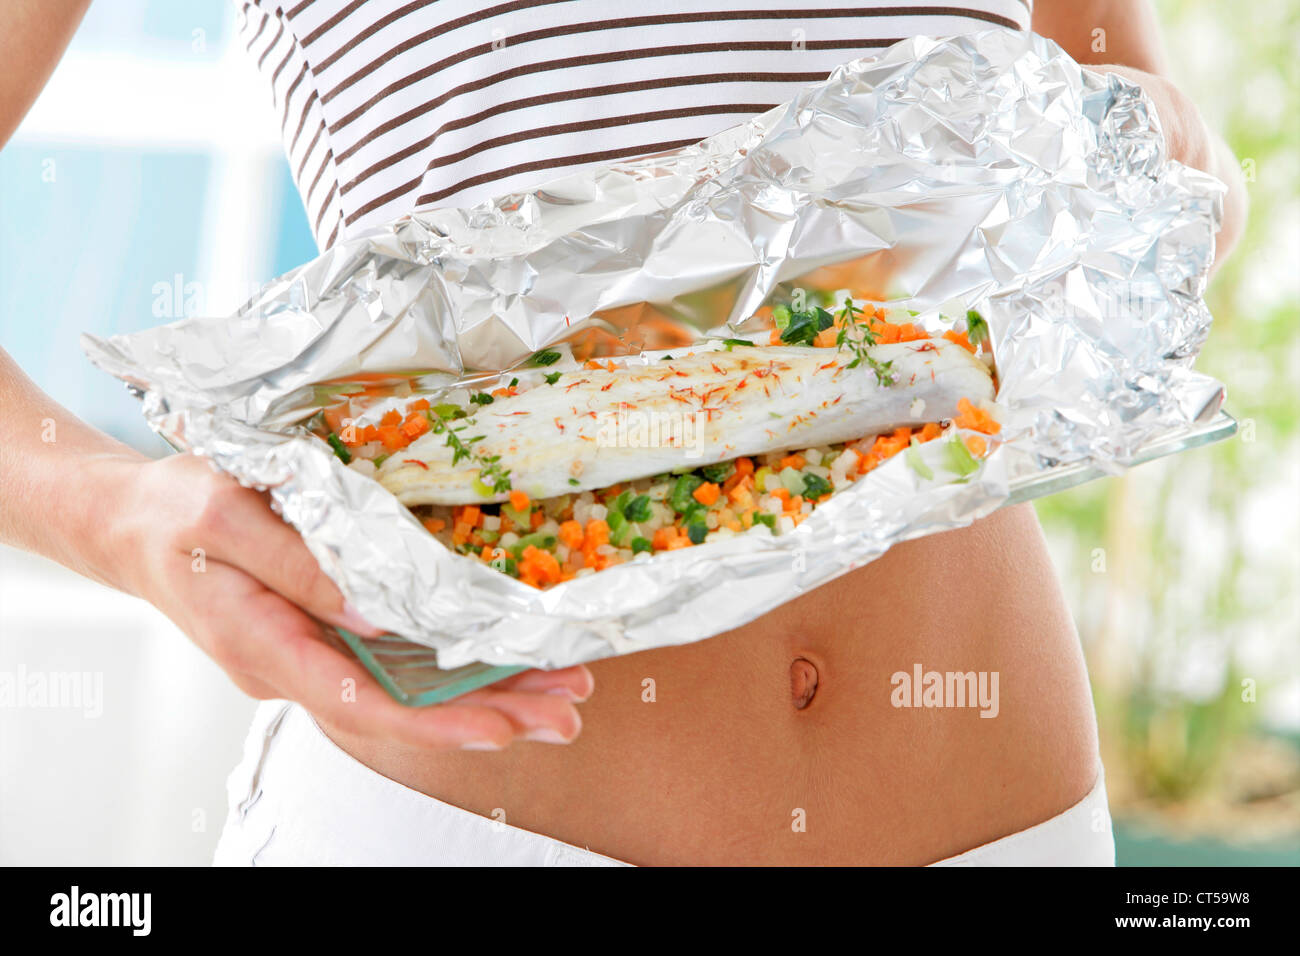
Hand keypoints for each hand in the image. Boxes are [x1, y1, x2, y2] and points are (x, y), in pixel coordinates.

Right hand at [92, 452, 592, 749]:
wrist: (127, 524)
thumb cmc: (170, 513)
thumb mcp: (225, 516)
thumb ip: (299, 564)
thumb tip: (376, 611)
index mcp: (265, 646)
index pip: (358, 706)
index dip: (433, 722)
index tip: (500, 726)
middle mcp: (294, 667)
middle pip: (399, 709)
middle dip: (486, 715)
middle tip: (566, 709)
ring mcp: (311, 655)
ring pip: (406, 690)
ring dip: (484, 693)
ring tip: (562, 689)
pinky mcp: (322, 635)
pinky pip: (394, 663)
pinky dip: (452, 664)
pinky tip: (507, 658)